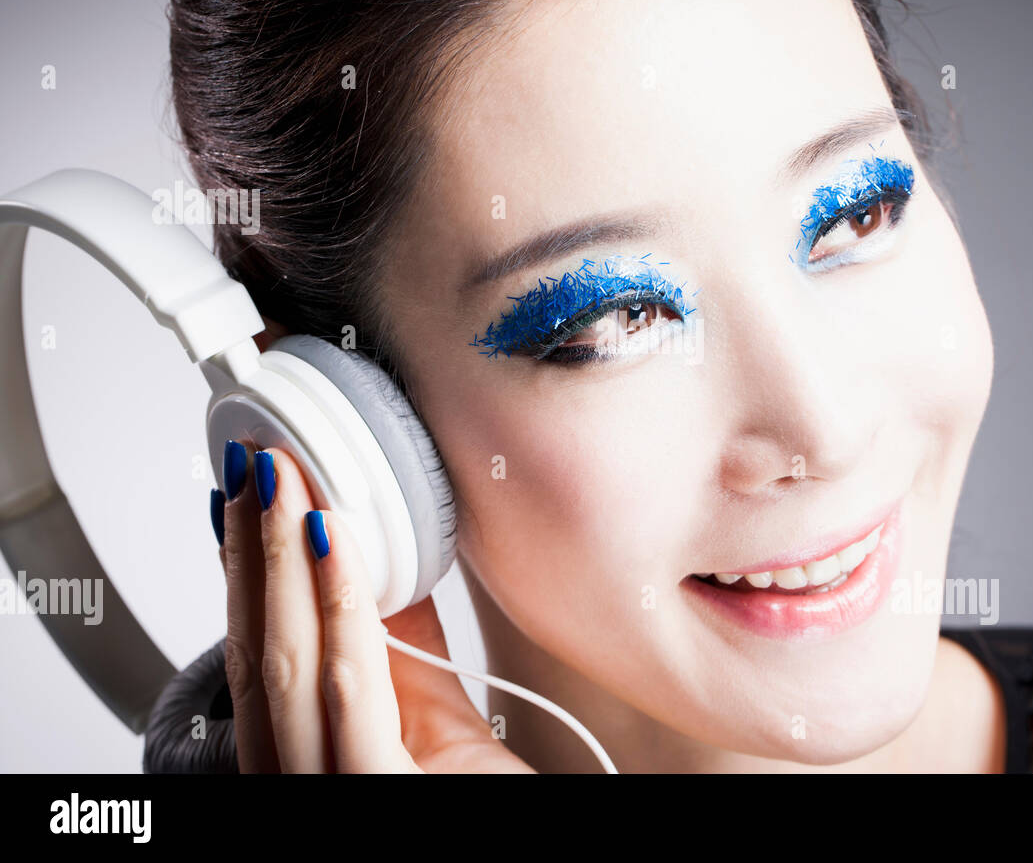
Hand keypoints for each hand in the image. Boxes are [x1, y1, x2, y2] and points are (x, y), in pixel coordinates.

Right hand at [216, 437, 533, 772]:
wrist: (530, 851)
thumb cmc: (469, 797)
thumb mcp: (425, 714)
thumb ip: (397, 646)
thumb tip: (378, 561)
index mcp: (302, 750)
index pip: (259, 649)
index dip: (246, 569)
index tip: (245, 496)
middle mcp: (293, 775)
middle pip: (260, 650)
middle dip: (254, 548)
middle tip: (261, 465)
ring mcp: (324, 794)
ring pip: (290, 668)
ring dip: (286, 565)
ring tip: (292, 490)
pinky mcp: (373, 799)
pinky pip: (354, 708)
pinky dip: (343, 628)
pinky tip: (335, 562)